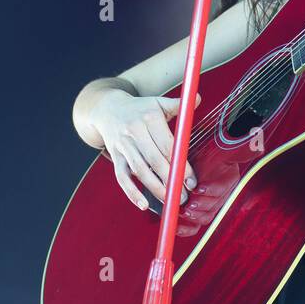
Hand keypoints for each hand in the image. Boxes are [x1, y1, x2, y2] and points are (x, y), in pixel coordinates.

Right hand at [89, 90, 201, 210]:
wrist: (107, 109)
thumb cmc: (140, 108)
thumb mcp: (158, 103)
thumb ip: (178, 105)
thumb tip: (197, 99)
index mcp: (149, 118)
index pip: (168, 146)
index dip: (180, 165)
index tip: (191, 180)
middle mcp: (135, 132)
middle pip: (154, 161)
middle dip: (170, 180)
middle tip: (183, 196)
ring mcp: (123, 145)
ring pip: (140, 171)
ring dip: (155, 189)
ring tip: (170, 202)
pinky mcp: (115, 156)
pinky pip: (122, 177)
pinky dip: (131, 192)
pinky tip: (143, 204)